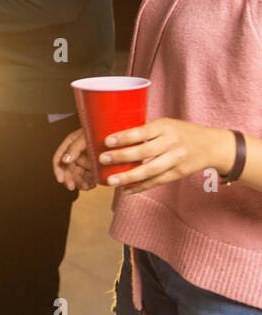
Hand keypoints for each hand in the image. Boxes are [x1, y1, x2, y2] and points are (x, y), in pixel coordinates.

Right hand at [51, 128, 95, 191]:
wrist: (118, 137)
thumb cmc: (100, 132)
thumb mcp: (85, 138)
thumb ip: (74, 148)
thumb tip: (64, 160)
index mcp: (70, 145)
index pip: (58, 158)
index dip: (58, 169)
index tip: (60, 180)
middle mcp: (75, 154)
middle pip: (67, 170)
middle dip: (69, 179)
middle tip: (72, 187)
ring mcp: (85, 161)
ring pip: (77, 176)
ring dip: (79, 183)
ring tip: (87, 186)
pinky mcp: (94, 167)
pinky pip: (88, 178)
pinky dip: (88, 183)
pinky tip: (93, 185)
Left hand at [97, 117, 236, 193]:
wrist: (212, 146)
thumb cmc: (181, 132)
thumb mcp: (165, 124)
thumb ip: (145, 129)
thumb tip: (114, 132)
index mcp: (165, 127)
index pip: (142, 132)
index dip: (124, 137)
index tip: (107, 141)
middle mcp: (172, 144)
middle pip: (144, 152)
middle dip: (121, 156)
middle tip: (103, 159)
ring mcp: (176, 160)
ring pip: (150, 171)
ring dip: (129, 177)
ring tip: (111, 181)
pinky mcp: (178, 173)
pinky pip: (157, 182)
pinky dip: (140, 187)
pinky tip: (125, 190)